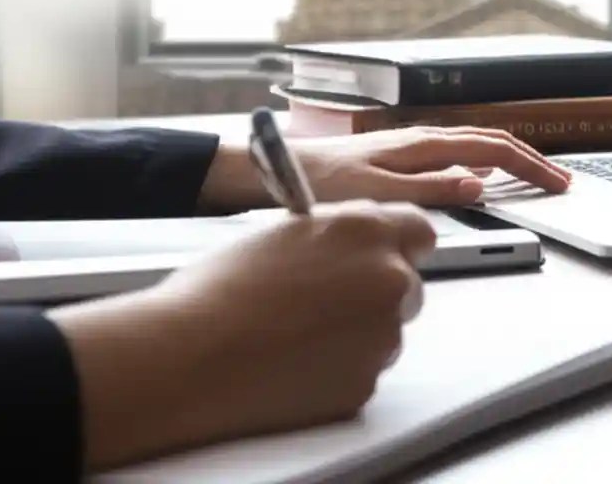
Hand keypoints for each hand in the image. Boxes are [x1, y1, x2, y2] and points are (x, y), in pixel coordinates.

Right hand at [49, 200, 434, 471]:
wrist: (191, 354)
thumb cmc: (219, 289)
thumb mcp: (286, 232)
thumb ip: (335, 234)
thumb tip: (351, 243)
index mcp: (366, 230)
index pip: (420, 230)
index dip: (399, 245)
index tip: (385, 256)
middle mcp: (387, 278)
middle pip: (408, 285)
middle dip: (377, 293)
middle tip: (327, 303)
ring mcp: (383, 334)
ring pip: (385, 332)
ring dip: (356, 333)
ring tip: (295, 334)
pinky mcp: (367, 382)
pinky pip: (362, 371)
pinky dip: (338, 369)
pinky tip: (293, 362)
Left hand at [290, 126, 572, 205]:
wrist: (275, 170)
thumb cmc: (318, 183)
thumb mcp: (376, 193)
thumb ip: (429, 189)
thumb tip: (477, 185)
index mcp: (422, 145)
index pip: (493, 150)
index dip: (530, 167)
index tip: (557, 185)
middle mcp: (421, 139)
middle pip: (491, 142)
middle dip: (530, 160)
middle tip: (560, 181)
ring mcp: (412, 146)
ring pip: (476, 146)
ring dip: (510, 160)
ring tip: (534, 176)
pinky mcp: (401, 156)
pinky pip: (457, 154)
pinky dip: (484, 163)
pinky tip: (483, 178)